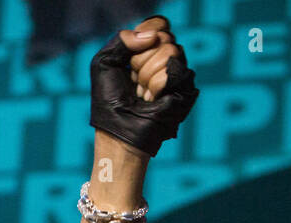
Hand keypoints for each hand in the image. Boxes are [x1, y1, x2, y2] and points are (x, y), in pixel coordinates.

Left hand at [89, 14, 198, 157]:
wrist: (119, 130)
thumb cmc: (109, 101)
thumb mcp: (104, 63)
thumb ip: (122, 38)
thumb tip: (152, 36)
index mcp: (148, 49)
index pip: (159, 24)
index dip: (145, 33)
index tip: (129, 58)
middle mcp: (166, 58)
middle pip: (163, 36)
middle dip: (140, 60)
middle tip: (133, 82)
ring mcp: (178, 71)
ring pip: (170, 51)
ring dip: (146, 75)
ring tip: (142, 94)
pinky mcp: (186, 86)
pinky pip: (172, 70)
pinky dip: (155, 86)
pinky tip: (151, 100)